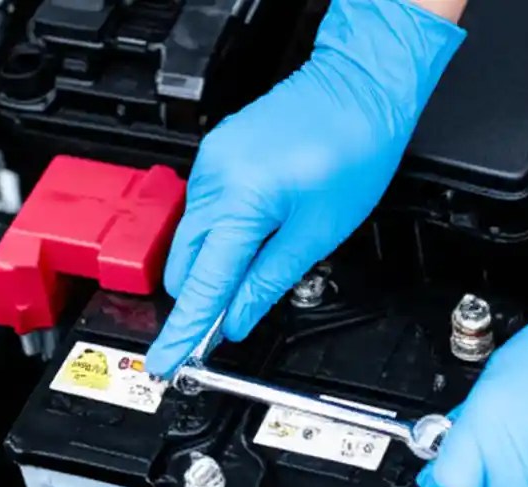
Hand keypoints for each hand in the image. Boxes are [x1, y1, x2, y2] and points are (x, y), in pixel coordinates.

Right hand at [144, 0, 464, 376]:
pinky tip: (251, 235)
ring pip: (192, 236)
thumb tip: (239, 319)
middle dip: (200, 298)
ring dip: (212, 264)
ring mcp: (211, 161)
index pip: (202, 283)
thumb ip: (269, 280)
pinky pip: (203, 207)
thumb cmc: (355, 147)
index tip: (166, 360)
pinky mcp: (217, 152)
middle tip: (220, 328)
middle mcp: (215, 177)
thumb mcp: (318, 231)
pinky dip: (219, 232)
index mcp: (240, 200)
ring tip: (251, 272)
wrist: (361, 85)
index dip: (185, 330)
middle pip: (186, 263)